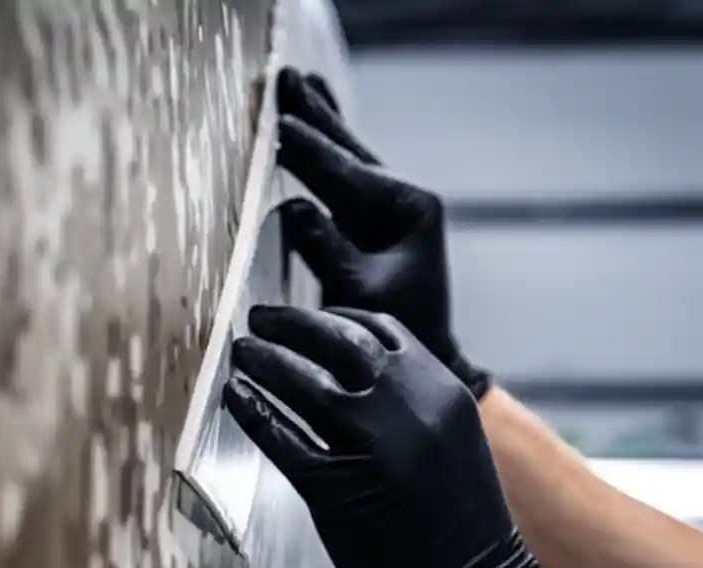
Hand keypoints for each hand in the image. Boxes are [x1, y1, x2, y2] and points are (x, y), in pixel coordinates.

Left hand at [222, 306, 572, 567]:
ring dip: (263, 359)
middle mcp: (405, 407)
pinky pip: (280, 436)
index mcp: (440, 390)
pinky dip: (252, 411)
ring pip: (301, 380)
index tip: (307, 316)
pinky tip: (236, 398)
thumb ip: (416, 402)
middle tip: (259, 319)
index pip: (378, 328)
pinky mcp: (333, 489)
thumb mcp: (454, 441)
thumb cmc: (466, 524)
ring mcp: (368, 446)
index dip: (334, 316)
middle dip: (289, 323)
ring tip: (241, 352)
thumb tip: (363, 376)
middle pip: (334, 340)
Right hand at [276, 67, 491, 398]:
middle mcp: (402, 199)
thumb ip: (329, 251)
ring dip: (318, 120)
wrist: (424, 358)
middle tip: (284, 74)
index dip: (309, 147)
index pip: (346, 172)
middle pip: (347, 148)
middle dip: (314, 114)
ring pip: (343, 154)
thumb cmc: (398, 332)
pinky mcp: (369, 220)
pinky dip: (321, 146)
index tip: (278, 121)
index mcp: (409, 208)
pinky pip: (338, 173)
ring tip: (297, 79)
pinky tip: (312, 116)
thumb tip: (292, 206)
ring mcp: (387, 207)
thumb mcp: (361, 295)